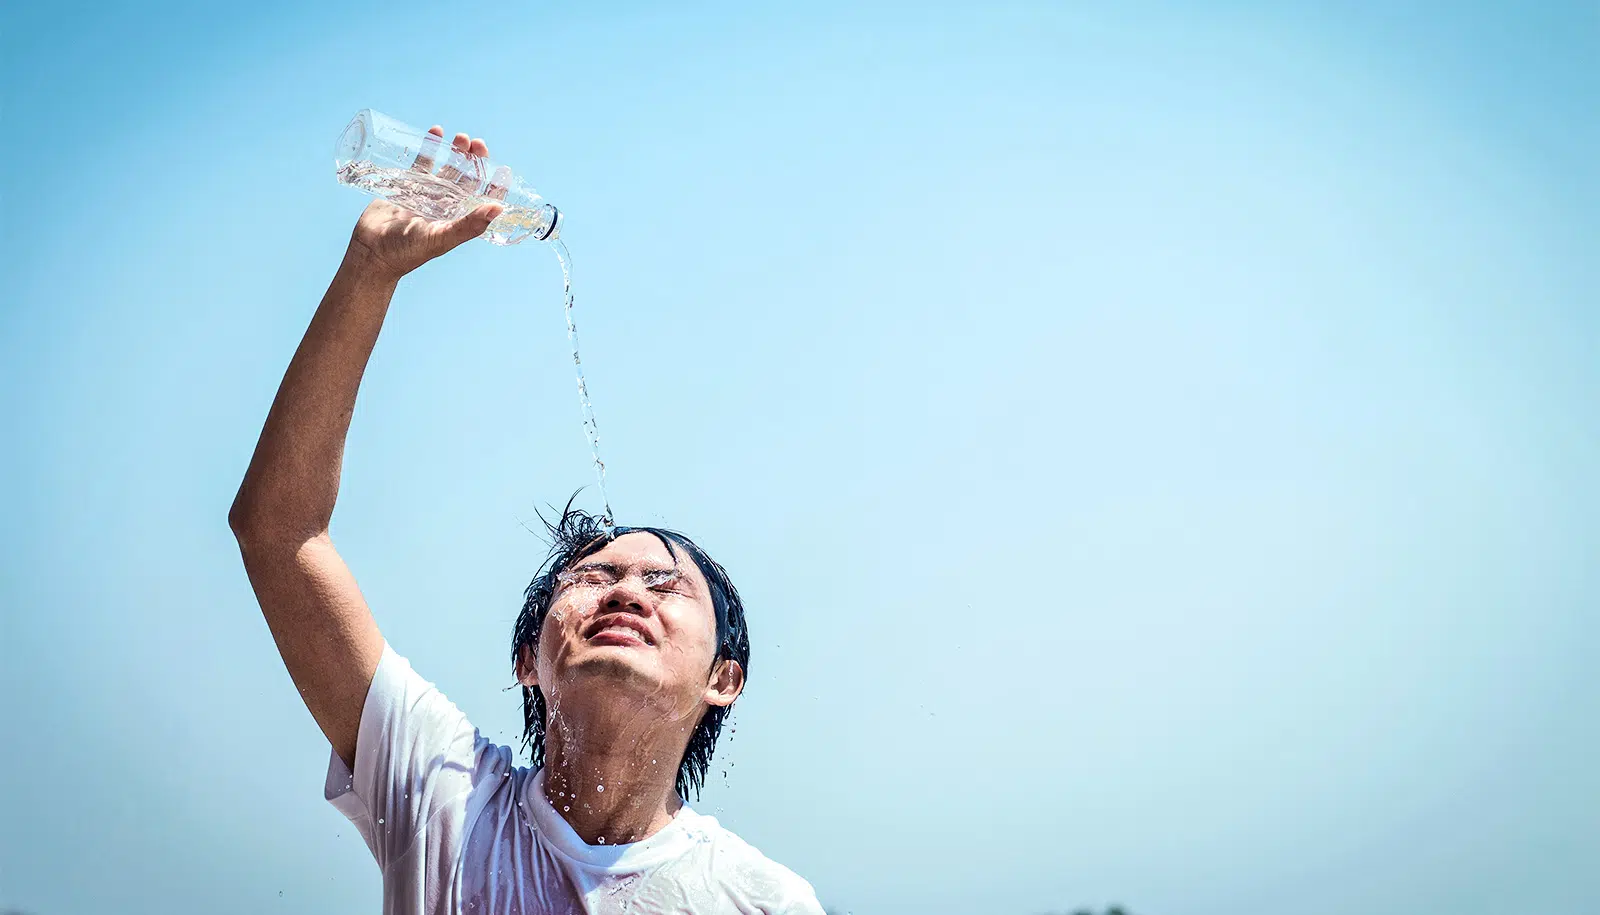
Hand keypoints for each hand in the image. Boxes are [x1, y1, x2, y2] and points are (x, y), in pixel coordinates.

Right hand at [345, 126, 509, 281]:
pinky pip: (422, 162)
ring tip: (461, 137)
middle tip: (477, 143)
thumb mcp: (442, 238)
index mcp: (458, 218)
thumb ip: (469, 225)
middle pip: (466, 178)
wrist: (372, 251)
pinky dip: (430, 146)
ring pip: (446, 168)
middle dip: (474, 160)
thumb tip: (498, 208)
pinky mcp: (407, 184)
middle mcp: (446, 205)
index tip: (503, 168)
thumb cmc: (408, 251)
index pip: (482, 199)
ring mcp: (427, 194)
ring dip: (456, 152)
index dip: (494, 184)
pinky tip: (437, 131)